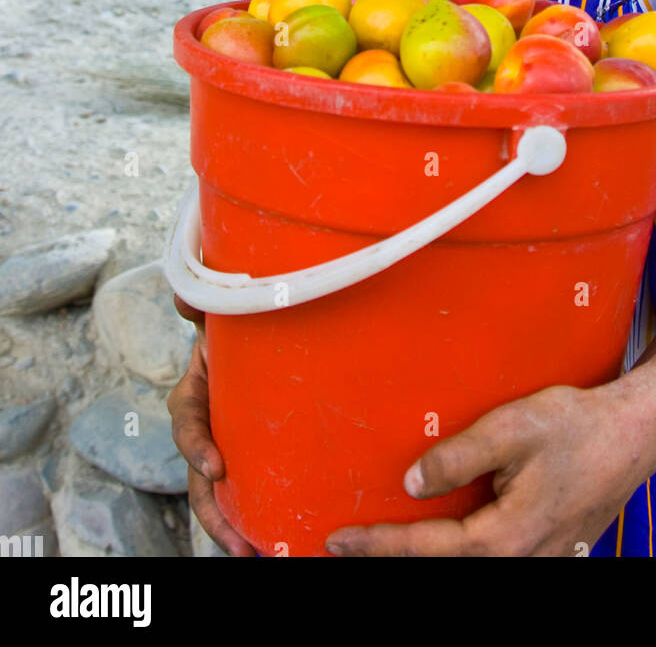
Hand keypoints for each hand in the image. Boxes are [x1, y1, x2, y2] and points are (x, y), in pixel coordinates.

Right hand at [167, 296, 256, 557]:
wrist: (267, 326)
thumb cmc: (241, 319)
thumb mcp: (222, 311)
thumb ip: (204, 302)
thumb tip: (183, 299)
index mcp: (196, 390)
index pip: (186, 422)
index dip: (195, 447)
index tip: (216, 468)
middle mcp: (208, 422)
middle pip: (200, 474)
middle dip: (213, 512)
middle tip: (236, 541)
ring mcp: (229, 440)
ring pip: (219, 491)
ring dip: (231, 524)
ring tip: (250, 553)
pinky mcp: (254, 451)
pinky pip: (250, 485)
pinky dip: (256, 512)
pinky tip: (276, 539)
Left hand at [325, 379, 655, 556]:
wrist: (637, 431)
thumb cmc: (579, 425)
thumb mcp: (513, 427)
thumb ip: (459, 456)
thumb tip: (413, 482)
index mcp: (508, 537)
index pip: (428, 548)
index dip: (379, 544)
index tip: (339, 538)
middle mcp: (524, 559)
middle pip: (447, 567)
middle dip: (397, 556)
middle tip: (351, 546)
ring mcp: (543, 559)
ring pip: (474, 565)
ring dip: (431, 554)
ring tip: (390, 540)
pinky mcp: (554, 549)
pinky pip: (498, 557)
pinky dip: (464, 550)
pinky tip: (448, 534)